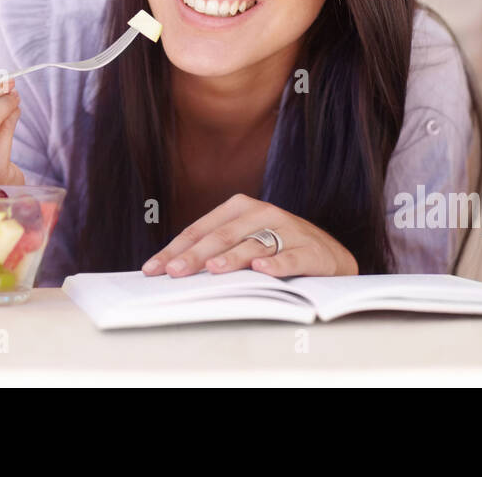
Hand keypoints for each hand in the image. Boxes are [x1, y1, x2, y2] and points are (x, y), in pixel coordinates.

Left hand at [140, 193, 357, 278]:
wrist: (329, 256)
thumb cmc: (277, 249)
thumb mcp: (245, 241)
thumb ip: (215, 250)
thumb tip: (172, 269)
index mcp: (239, 208)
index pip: (199, 230)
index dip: (174, 250)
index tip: (152, 270)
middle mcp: (262, 213)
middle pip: (221, 236)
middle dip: (195, 256)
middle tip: (174, 272)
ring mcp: (287, 229)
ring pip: (253, 245)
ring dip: (232, 258)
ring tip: (213, 270)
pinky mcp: (309, 250)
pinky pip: (290, 258)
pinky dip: (276, 265)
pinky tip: (262, 271)